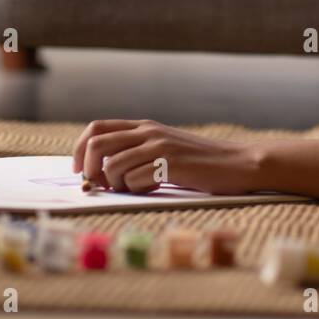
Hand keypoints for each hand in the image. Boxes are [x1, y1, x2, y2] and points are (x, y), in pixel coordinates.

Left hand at [71, 119, 258, 193]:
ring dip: (117, 185)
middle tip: (99, 186)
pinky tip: (155, 189)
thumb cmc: (201, 163)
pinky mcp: (170, 163)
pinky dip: (138, 191)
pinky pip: (136, 181)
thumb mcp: (166, 148)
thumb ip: (139, 152)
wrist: (238, 163)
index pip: (96, 128)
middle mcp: (148, 132)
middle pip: (96, 145)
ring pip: (113, 166)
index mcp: (145, 126)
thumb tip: (100, 173)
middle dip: (89, 170)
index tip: (81, 171)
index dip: (80, 150)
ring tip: (136, 189)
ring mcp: (159, 146)